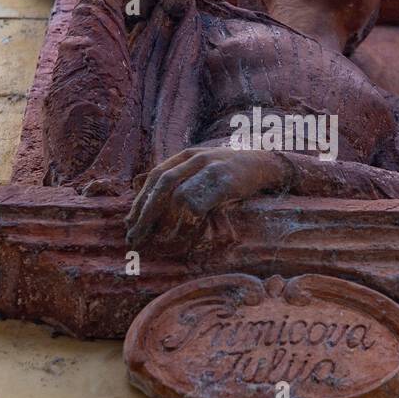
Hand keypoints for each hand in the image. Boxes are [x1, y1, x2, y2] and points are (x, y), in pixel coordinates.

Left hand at [125, 148, 287, 250]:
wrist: (267, 165)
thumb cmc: (233, 173)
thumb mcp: (205, 169)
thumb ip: (183, 178)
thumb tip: (152, 201)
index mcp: (188, 155)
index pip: (156, 175)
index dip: (140, 200)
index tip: (130, 222)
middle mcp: (197, 158)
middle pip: (162, 184)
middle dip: (145, 212)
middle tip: (135, 236)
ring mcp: (212, 169)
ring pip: (178, 195)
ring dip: (164, 222)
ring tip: (157, 242)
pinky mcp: (225, 182)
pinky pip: (199, 205)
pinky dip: (187, 223)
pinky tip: (182, 238)